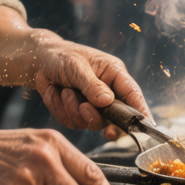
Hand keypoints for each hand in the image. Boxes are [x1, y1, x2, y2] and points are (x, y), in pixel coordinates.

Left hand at [30, 36, 150, 139]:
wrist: (39, 61)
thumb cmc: (62, 56)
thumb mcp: (76, 66)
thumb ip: (92, 85)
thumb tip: (107, 102)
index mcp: (114, 75)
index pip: (133, 96)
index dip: (141, 113)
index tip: (146, 127)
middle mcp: (107, 92)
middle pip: (113, 119)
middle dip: (94, 116)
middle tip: (83, 107)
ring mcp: (93, 105)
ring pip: (90, 123)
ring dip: (73, 109)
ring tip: (64, 90)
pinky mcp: (77, 113)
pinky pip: (72, 123)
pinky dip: (60, 110)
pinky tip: (55, 93)